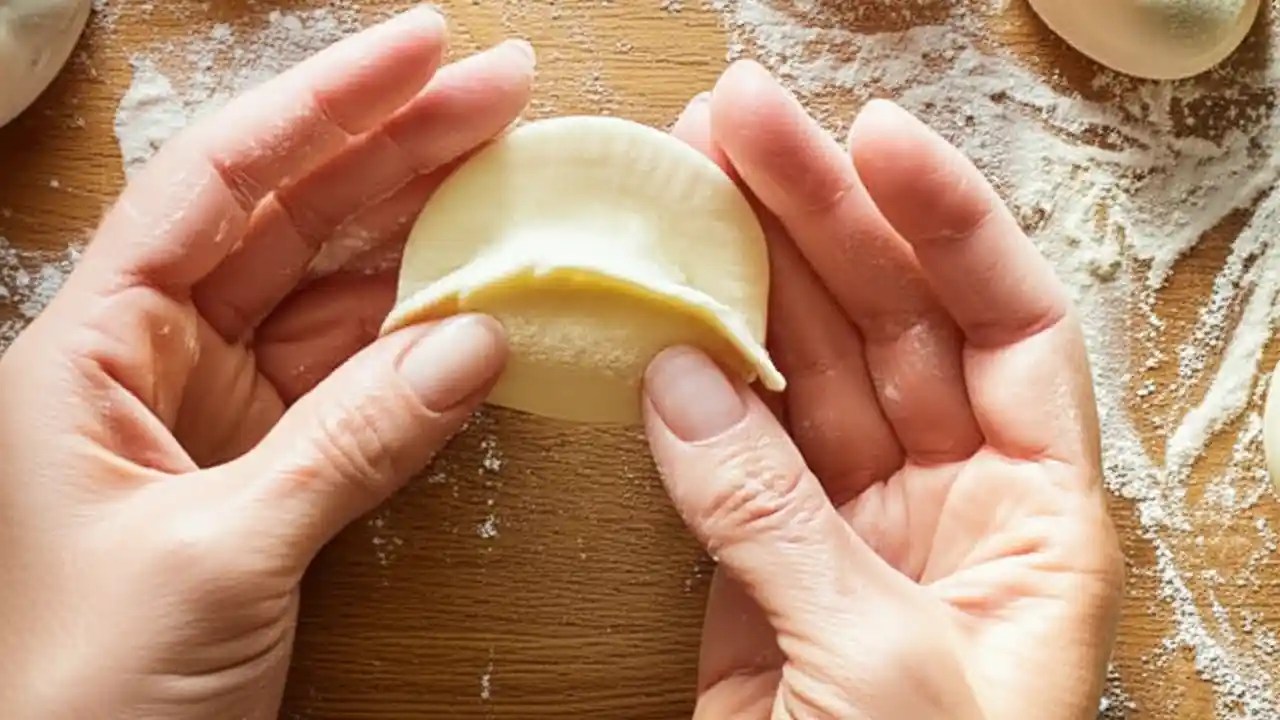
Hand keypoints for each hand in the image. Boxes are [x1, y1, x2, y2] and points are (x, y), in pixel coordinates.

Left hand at [0, 8, 530, 718]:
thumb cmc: (82, 690)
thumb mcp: (219, 554)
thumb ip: (353, 441)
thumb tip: (475, 343)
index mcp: (94, 346)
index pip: (219, 180)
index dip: (325, 103)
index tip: (422, 49)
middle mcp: (157, 356)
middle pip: (289, 215)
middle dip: (396, 145)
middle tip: (501, 90)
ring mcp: (224, 405)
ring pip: (334, 285)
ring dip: (422, 228)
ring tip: (507, 168)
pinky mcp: (276, 458)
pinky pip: (360, 369)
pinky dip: (425, 333)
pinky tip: (482, 290)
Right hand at [645, 62, 1124, 719]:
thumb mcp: (883, 669)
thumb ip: (779, 520)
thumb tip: (684, 384)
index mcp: (1038, 520)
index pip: (1009, 326)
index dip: (948, 221)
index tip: (872, 142)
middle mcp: (950, 507)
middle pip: (890, 323)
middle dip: (820, 216)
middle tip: (740, 126)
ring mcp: (847, 531)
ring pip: (801, 373)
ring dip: (750, 278)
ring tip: (695, 183)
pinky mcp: (760, 570)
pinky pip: (727, 451)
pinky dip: (691, 385)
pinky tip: (665, 314)